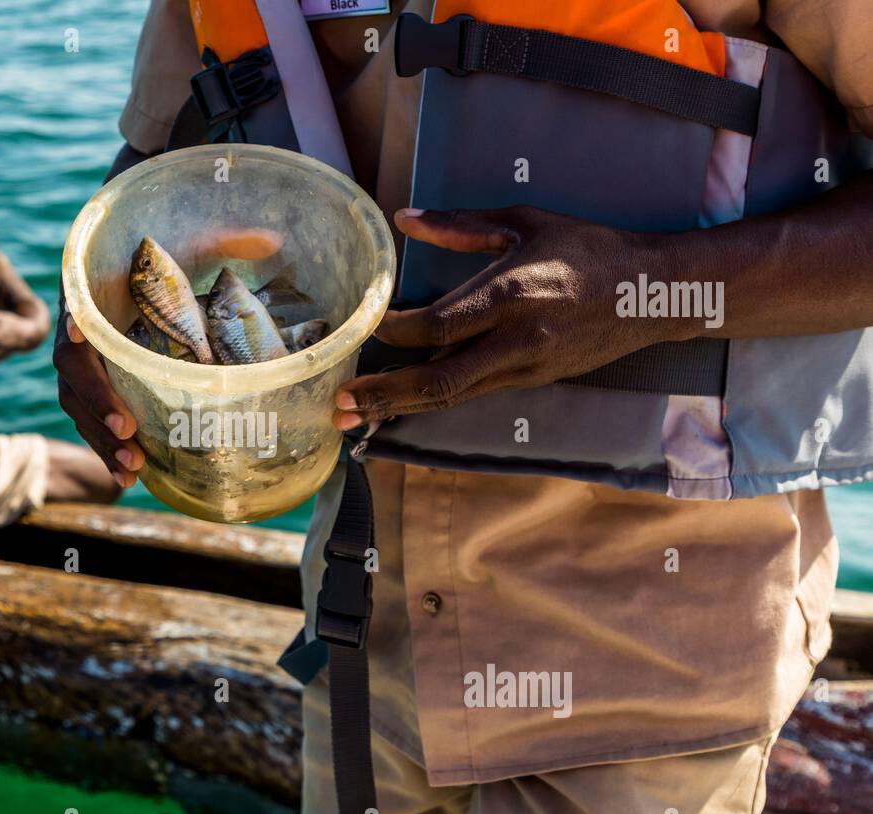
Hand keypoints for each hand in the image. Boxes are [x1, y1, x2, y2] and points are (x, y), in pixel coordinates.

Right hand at [53, 226, 283, 487]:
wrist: (144, 259)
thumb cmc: (169, 251)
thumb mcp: (196, 237)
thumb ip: (224, 238)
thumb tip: (272, 238)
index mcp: (94, 291)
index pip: (75, 313)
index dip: (76, 334)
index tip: (82, 343)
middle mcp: (80, 329)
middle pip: (71, 373)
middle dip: (96, 405)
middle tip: (128, 434)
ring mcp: (85, 363)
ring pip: (77, 405)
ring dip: (101, 439)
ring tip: (132, 469)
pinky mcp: (97, 388)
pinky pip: (92, 421)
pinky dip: (107, 450)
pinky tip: (130, 478)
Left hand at [333, 206, 685, 428]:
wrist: (654, 292)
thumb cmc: (587, 249)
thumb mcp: (523, 223)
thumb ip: (459, 226)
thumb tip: (403, 219)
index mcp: (510, 295)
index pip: (438, 326)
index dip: (394, 331)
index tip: (363, 326)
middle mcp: (515, 340)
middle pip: (438, 381)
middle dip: (384, 395)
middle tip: (339, 404)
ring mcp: (524, 368)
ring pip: (452, 398)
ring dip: (400, 408)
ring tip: (355, 416)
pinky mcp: (532, 382)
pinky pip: (472, 394)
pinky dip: (432, 401)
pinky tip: (400, 403)